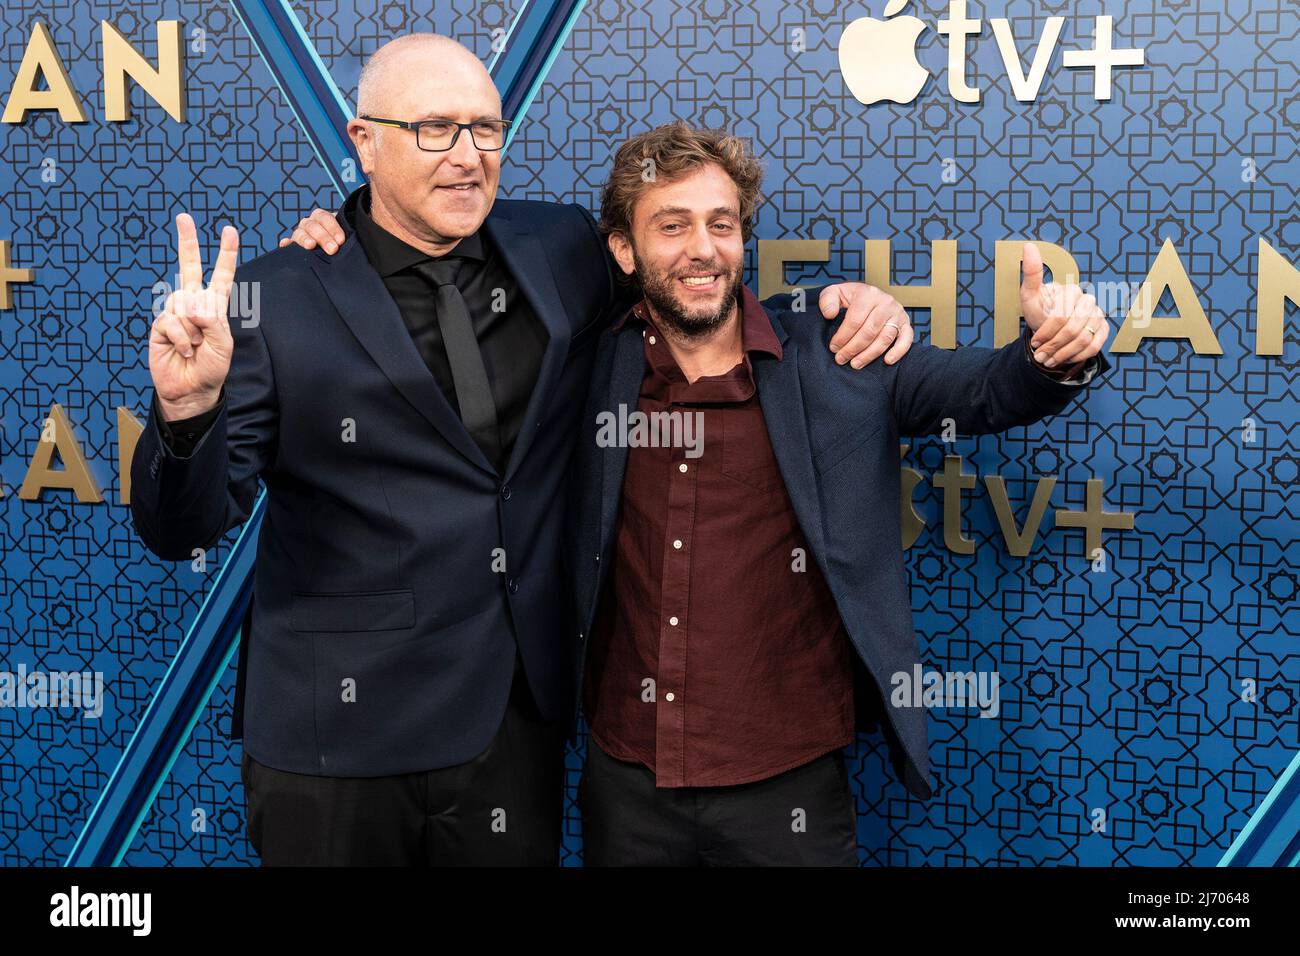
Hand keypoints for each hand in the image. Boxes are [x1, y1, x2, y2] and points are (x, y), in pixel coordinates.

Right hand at [150, 214, 237, 420]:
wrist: (190, 389)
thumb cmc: (211, 367)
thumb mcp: (223, 344)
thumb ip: (213, 320)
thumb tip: (192, 303)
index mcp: (214, 306)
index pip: (221, 276)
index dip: (226, 254)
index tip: (229, 231)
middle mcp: (193, 304)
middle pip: (188, 268)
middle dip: (187, 242)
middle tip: (183, 217)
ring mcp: (175, 313)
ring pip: (183, 304)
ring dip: (192, 329)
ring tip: (195, 347)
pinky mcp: (159, 325)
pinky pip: (171, 321)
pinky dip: (181, 338)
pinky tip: (183, 350)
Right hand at [279, 208, 345, 253]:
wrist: (337, 249)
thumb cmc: (342, 243)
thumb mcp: (346, 236)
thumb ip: (346, 236)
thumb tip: (348, 241)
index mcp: (322, 218)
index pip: (324, 218)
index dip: (332, 228)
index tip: (341, 240)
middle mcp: (310, 224)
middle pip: (312, 226)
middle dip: (323, 237)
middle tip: (333, 249)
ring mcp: (301, 234)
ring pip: (300, 233)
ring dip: (305, 239)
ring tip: (311, 246)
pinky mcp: (294, 246)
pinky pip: (288, 243)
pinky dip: (286, 243)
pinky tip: (285, 245)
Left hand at [820, 283, 913, 367]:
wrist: (869, 295)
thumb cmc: (850, 297)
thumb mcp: (834, 292)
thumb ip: (827, 300)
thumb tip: (829, 314)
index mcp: (868, 293)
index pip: (855, 319)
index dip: (843, 336)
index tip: (833, 348)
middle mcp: (885, 302)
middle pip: (869, 331)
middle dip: (853, 348)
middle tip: (841, 359)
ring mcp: (897, 313)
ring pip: (885, 338)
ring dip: (869, 354)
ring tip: (855, 364)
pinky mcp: (906, 323)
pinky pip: (906, 339)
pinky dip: (898, 351)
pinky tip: (887, 361)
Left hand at [1019, 241, 1108, 368]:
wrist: (1049, 327)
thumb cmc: (1039, 311)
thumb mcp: (1030, 296)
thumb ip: (1031, 273)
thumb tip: (1028, 246)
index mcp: (1072, 291)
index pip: (1061, 316)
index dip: (1046, 332)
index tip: (1034, 343)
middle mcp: (1089, 300)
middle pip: (1073, 330)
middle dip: (1054, 346)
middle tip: (1040, 356)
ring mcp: (1098, 315)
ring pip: (1083, 340)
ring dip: (1063, 354)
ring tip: (1047, 360)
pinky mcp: (1103, 329)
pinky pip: (1095, 346)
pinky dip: (1077, 357)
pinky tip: (1063, 359)